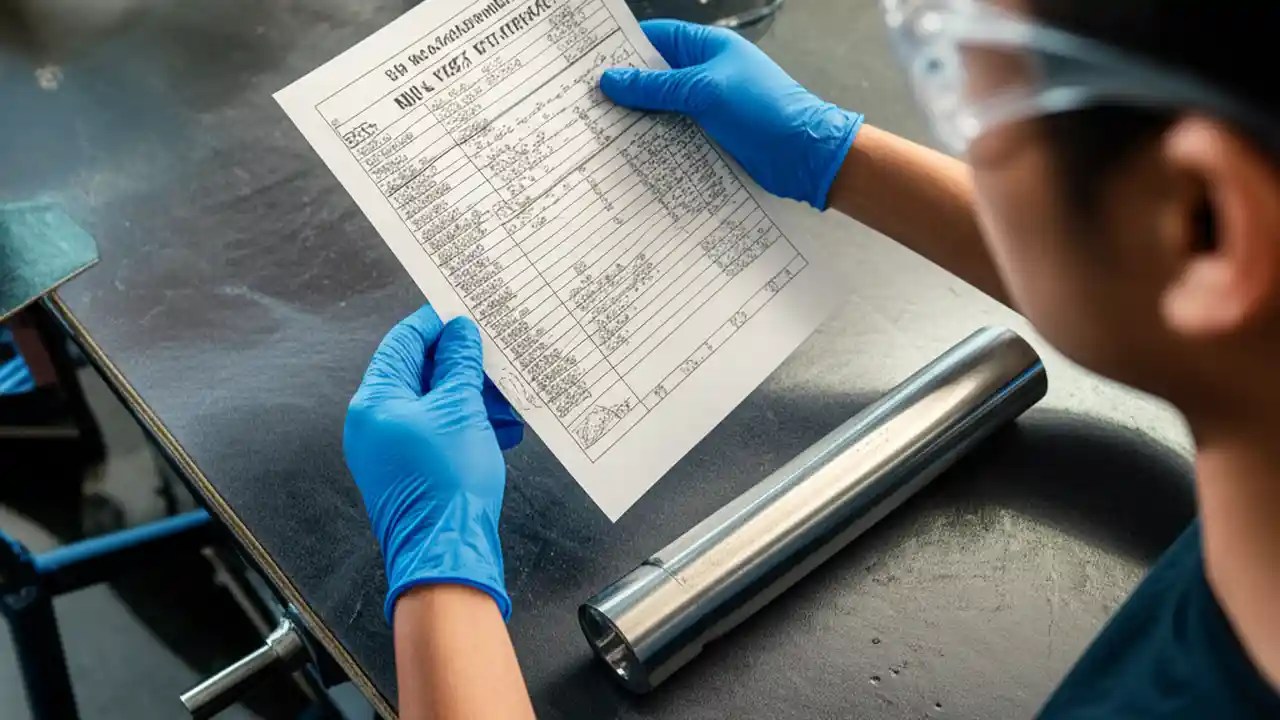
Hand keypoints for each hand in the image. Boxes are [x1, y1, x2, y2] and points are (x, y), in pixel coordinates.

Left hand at [344, 306, 522, 621]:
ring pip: (435, 405)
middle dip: (462, 365)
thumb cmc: (447, 480)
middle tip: (496, 355)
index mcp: (376, 401)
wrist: (446, 551)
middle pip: (420, 374)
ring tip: (508, 397)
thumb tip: (460, 332)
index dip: (437, 325)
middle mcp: (376, 423)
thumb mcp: (460, 410)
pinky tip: (501, 427)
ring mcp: (391, 449)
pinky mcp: (411, 471)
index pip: (403, 343)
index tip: (467, 313)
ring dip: (472, 397)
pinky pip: (440, 433)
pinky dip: (468, 424)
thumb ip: (459, 365)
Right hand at [600, 19, 862, 208]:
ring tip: (601, 132)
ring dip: (640, 119)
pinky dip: (659, 141)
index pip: (658, 38)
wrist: (806, 155)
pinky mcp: (716, 135)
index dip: (626, 48)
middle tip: (587, 102)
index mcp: (708, 48)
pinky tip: (634, 154)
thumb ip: (656, 87)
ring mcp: (713, 106)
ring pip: (666, 108)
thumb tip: (611, 79)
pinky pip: (680, 133)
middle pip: (658, 76)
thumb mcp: (703, 92)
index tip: (590, 62)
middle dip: (626, 88)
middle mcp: (708, 73)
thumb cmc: (762, 111)